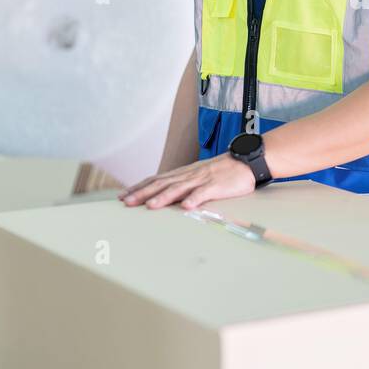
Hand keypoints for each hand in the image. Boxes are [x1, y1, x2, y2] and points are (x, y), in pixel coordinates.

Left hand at [117, 153, 256, 210]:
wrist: (245, 161)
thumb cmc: (222, 172)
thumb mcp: (198, 176)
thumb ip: (183, 186)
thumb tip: (165, 196)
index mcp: (183, 174)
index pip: (156, 180)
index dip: (139, 188)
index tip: (123, 196)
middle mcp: (188, 175)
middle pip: (162, 184)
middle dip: (143, 193)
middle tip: (126, 202)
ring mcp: (202, 180)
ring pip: (179, 188)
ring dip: (163, 197)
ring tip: (150, 206)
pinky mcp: (216, 185)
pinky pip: (204, 193)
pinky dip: (194, 199)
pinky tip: (186, 207)